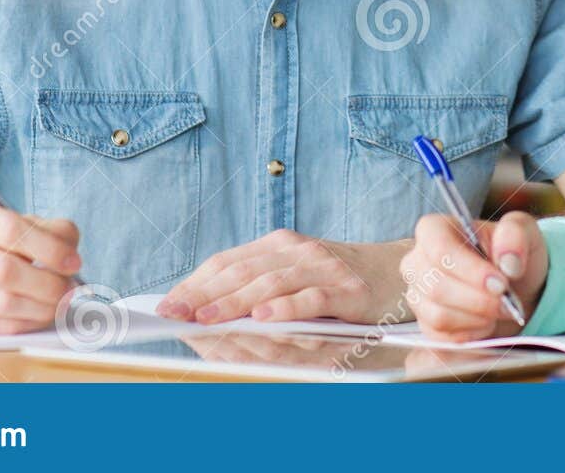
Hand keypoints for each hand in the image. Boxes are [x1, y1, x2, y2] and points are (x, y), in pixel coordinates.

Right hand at [0, 195, 80, 334]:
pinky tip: (32, 318)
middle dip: (47, 284)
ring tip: (56, 305)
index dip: (48, 247)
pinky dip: (17, 324)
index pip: (10, 228)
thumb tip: (70, 250)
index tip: (74, 262)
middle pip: (4, 269)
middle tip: (69, 291)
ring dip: (38, 308)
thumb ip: (40, 227)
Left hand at [156, 231, 405, 324]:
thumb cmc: (337, 280)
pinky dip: (285, 309)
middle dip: (204, 295)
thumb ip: (256, 289)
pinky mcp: (348, 290)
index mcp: (279, 245)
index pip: (227, 262)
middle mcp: (298, 250)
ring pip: (271, 283)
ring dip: (235, 303)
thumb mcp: (294, 277)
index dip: (194, 283)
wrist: (398, 272)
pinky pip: (312, 298)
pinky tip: (263, 319)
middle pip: (243, 271)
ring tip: (207, 319)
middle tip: (176, 315)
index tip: (166, 306)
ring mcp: (324, 267)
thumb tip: (203, 314)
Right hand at [400, 211, 547, 341]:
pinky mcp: (425, 325)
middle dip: (479, 300)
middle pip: (437, 287)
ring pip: (439, 316)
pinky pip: (443, 338)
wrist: (513, 287)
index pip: (440, 249)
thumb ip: (515, 234)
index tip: (501, 285)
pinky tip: (486, 321)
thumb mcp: (523, 231)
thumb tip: (508, 260)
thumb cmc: (511, 254)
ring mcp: (417, 295)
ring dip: (477, 319)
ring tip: (499, 309)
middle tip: (508, 303)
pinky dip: (471, 334)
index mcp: (434, 229)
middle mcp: (417, 261)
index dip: (470, 270)